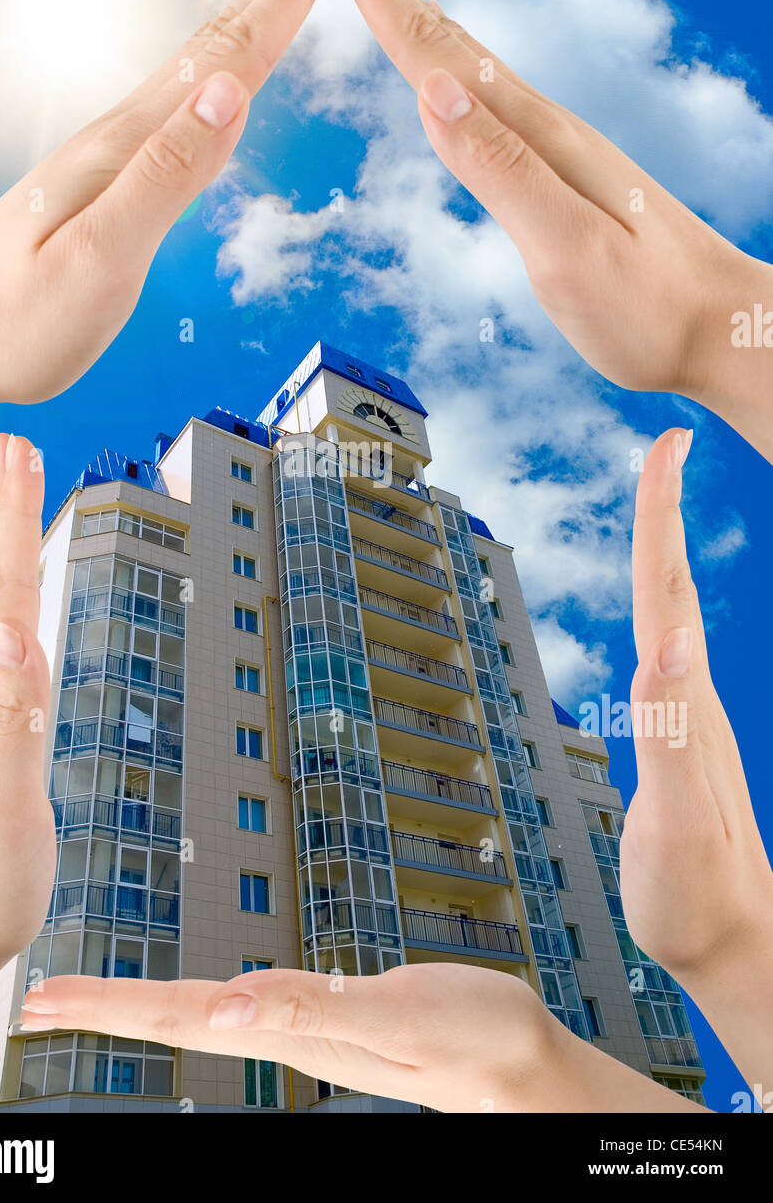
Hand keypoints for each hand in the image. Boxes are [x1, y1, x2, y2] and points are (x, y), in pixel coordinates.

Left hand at [0, 0, 334, 499]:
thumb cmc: (21, 318)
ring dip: (246, 21)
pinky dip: (213, 76)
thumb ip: (166, 176)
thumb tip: (233, 91)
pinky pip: (175, 109)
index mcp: (130, 146)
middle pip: (213, 47)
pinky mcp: (106, 184)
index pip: (224, 57)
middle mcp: (122, 137)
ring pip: (196, 72)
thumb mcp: (101, 255)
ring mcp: (112, 157)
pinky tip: (214, 82)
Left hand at [0, 432, 54, 1100]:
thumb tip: (14, 633)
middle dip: (9, 511)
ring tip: (17, 498)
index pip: (2, 593)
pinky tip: (23, 599)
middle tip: (17, 447)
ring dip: (10, 545)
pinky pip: (10, 647)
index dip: (13, 522)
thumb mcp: (1, 808)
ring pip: (0, 610)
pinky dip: (19, 603)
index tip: (19, 455)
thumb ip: (10, 720)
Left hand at [23, 962, 701, 1112]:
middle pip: (178, 1016)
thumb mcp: (395, 1017)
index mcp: (289, 1029)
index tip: (47, 1001)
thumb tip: (228, 1007)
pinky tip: (203, 1000)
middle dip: (105, 1007)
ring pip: (209, 1010)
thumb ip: (315, 1010)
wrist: (519, 1059)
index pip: (181, 1015)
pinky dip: (210, 998)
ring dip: (144, 1004)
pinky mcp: (333, 1013)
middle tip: (37, 999)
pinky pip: (255, 1002)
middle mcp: (286, 1030)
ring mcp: (307, 1025)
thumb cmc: (471, 1037)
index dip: (111, 1007)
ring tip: (95, 999)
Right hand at [329, 0, 772, 462]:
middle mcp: (546, 131)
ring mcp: (556, 151)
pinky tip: (450, 79)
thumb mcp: (565, 249)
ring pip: (471, 70)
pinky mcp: (562, 176)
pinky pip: (491, 106)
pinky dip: (452, 73)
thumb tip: (430, 94)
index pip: (440, 55)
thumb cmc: (648, 307)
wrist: (723, 328)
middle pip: (452, 46)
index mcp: (537, 140)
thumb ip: (500, 172)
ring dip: (419, 23)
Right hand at [621, 427, 772, 1093]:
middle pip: (667, 585)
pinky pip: (666, 651)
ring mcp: (688, 715)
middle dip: (660, 509)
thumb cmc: (698, 895)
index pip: (662, 588)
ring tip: (654, 505)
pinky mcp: (680, 739)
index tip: (661, 447)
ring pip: (669, 611)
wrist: (734, 944)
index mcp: (685, 699)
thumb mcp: (677, 818)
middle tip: (660, 444)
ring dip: (660, 550)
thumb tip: (665, 640)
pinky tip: (655, 610)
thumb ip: (671, 730)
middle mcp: (690, 695)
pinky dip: (656, 609)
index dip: (658, 516)